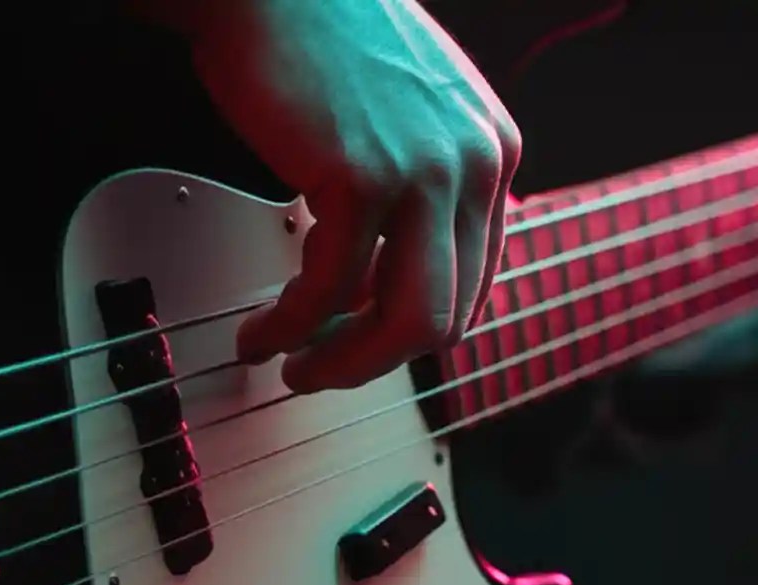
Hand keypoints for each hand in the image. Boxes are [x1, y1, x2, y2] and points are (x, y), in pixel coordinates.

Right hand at [174, 0, 519, 391]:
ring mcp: (424, 173)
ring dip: (341, 361)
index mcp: (494, 152)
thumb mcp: (416, 112)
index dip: (417, 328)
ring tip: (293, 364)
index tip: (371, 343)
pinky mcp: (362, 177)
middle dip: (379, 362)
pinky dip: (290, 323)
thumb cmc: (327, 41)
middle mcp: (473, 165)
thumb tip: (397, 272)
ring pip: (404, 323)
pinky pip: (329, 288)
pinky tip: (263, 329)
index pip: (476, 281)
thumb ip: (430, 181)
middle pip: (446, 317)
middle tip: (326, 371)